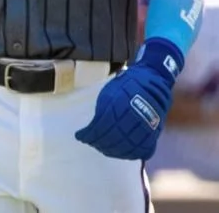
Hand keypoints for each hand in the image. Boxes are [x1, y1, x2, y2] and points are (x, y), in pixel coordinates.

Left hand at [75, 39, 181, 159]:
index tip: (80, 136)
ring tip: (102, 148)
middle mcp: (133, 117)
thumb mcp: (108, 94)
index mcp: (119, 106)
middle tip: (91, 142)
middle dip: (99, 143)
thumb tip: (92, 129)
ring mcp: (146, 127)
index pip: (100, 127)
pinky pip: (144, 149)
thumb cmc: (124, 86)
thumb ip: (101, 112)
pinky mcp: (155, 132)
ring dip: (112, 150)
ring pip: (127, 147)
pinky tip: (121, 152)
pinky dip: (131, 154)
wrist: (151, 81)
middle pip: (113, 139)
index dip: (88, 135)